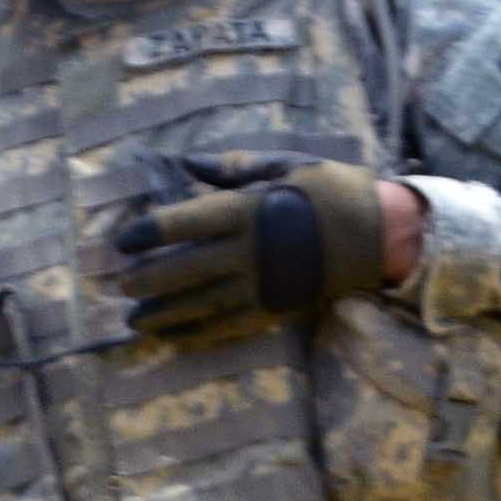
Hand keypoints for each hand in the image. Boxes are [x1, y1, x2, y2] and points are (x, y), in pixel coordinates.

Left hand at [108, 162, 411, 338]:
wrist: (381, 232)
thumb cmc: (330, 189)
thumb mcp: (285, 164)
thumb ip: (233, 168)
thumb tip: (185, 161)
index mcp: (251, 208)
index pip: (189, 220)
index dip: (151, 231)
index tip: (122, 241)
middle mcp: (252, 250)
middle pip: (188, 268)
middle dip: (149, 279)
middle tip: (119, 286)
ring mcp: (263, 284)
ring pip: (202, 302)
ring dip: (165, 313)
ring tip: (134, 321)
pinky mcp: (274, 308)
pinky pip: (228, 325)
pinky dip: (197, 333)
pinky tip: (171, 338)